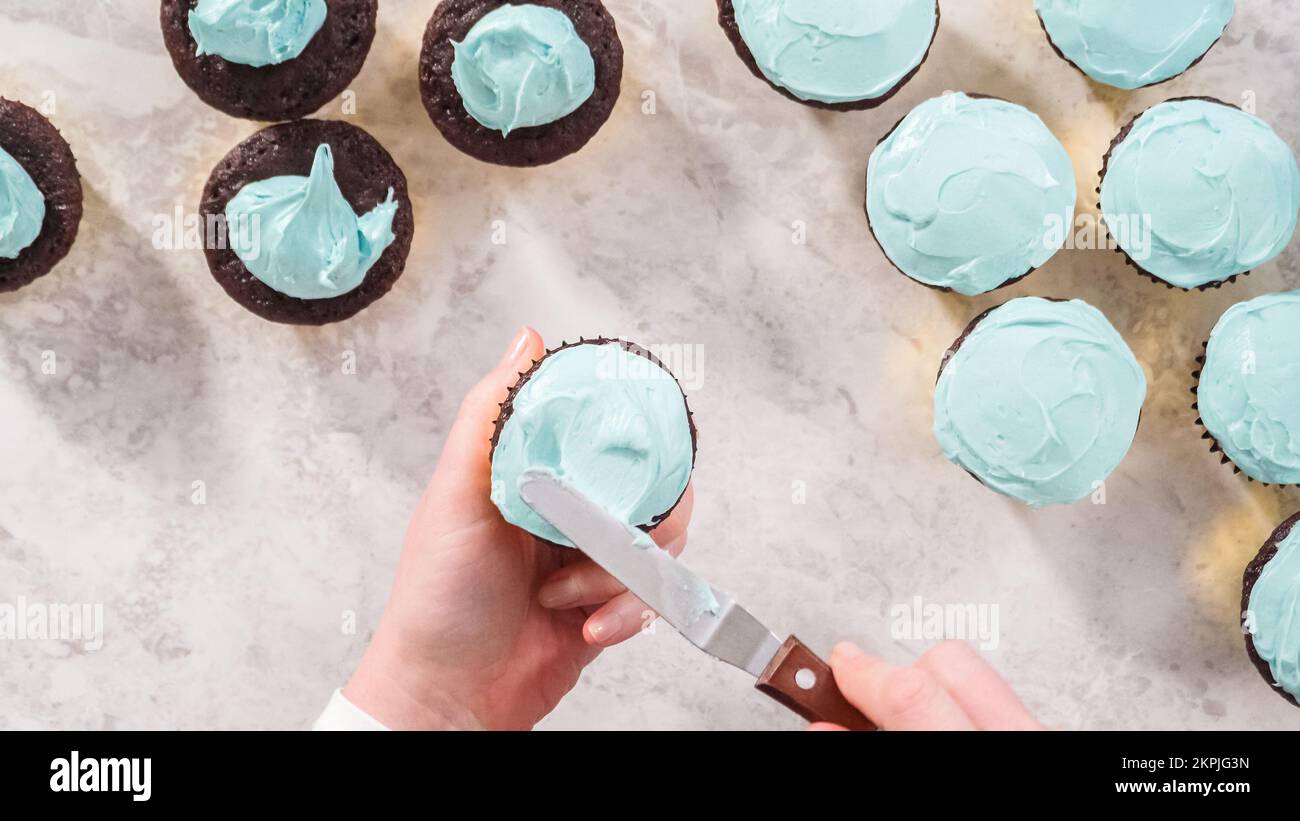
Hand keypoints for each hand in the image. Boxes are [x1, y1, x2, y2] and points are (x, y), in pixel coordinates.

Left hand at [344, 327, 692, 729]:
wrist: (447, 696)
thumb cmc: (436, 599)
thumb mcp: (456, 494)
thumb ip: (490, 414)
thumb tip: (527, 339)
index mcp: (535, 474)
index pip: (599, 433)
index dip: (626, 430)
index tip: (637, 434)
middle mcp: (569, 512)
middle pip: (644, 487)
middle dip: (633, 516)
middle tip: (599, 533)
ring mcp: (591, 561)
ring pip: (656, 544)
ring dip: (616, 573)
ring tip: (563, 594)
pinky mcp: (609, 609)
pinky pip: (650, 598)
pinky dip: (625, 614)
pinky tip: (586, 627)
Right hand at [811, 641, 1040, 730]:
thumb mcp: (904, 799)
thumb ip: (860, 750)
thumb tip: (824, 725)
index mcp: (965, 747)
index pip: (910, 694)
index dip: (861, 674)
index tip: (835, 668)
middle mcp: (1015, 735)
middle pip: (950, 663)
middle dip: (899, 676)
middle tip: (866, 699)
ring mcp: (1037, 731)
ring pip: (978, 676)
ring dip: (934, 693)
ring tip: (910, 722)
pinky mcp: (1043, 730)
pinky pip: (1002, 700)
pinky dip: (965, 709)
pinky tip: (949, 727)